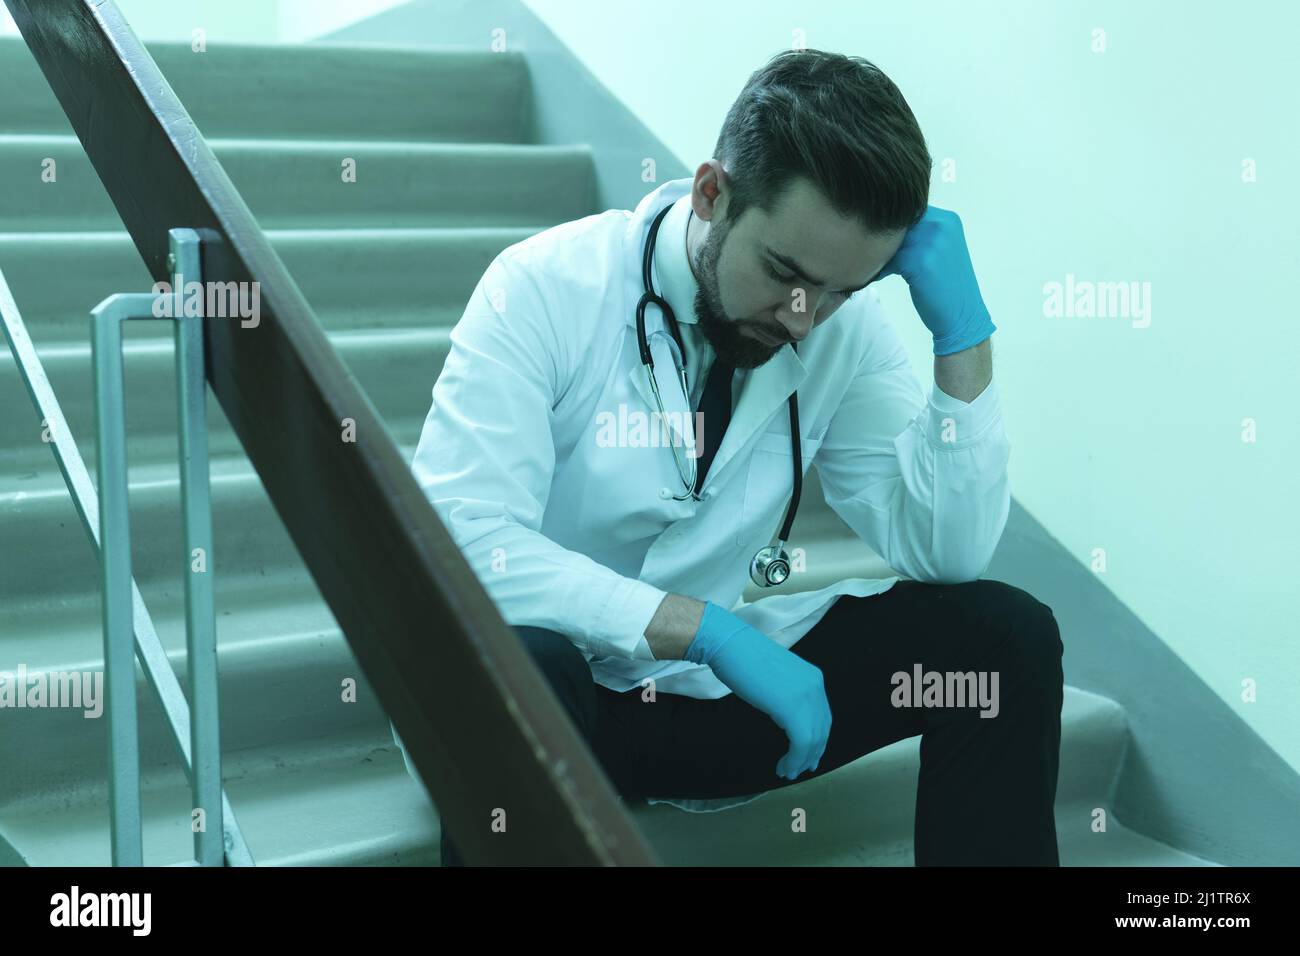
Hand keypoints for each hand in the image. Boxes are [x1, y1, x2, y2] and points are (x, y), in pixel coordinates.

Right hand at [685, 602, 831, 780]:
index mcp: (813, 677)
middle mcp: (815, 686)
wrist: (729, 645)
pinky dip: (794, 759)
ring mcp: (806, 696)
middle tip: (799, 770)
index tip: (809, 756)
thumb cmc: (742, 658)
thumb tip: (785, 713)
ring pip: (813, 739)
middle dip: (812, 753)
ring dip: (801, 760)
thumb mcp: (774, 677)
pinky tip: (783, 767)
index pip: (823, 715)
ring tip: (787, 772)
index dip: (818, 739)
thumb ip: (786, 693)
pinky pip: (801, 742)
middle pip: (821, 729)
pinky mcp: (792, 708)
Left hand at [875, 204, 995, 355]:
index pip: (910, 210)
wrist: (962, 314)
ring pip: (893, 240)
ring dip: (881, 253)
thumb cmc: (947, 285)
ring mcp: (932, 242)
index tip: (882, 238)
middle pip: (900, 223)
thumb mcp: (940, 249)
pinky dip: (883, 269)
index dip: (894, 224)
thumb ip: (921, 233)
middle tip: (873, 253)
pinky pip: (891, 259)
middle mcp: (942, 225)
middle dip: (885, 238)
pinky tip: (880, 276)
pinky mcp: (921, 261)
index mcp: (948, 220)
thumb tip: (884, 224)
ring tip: (877, 265)